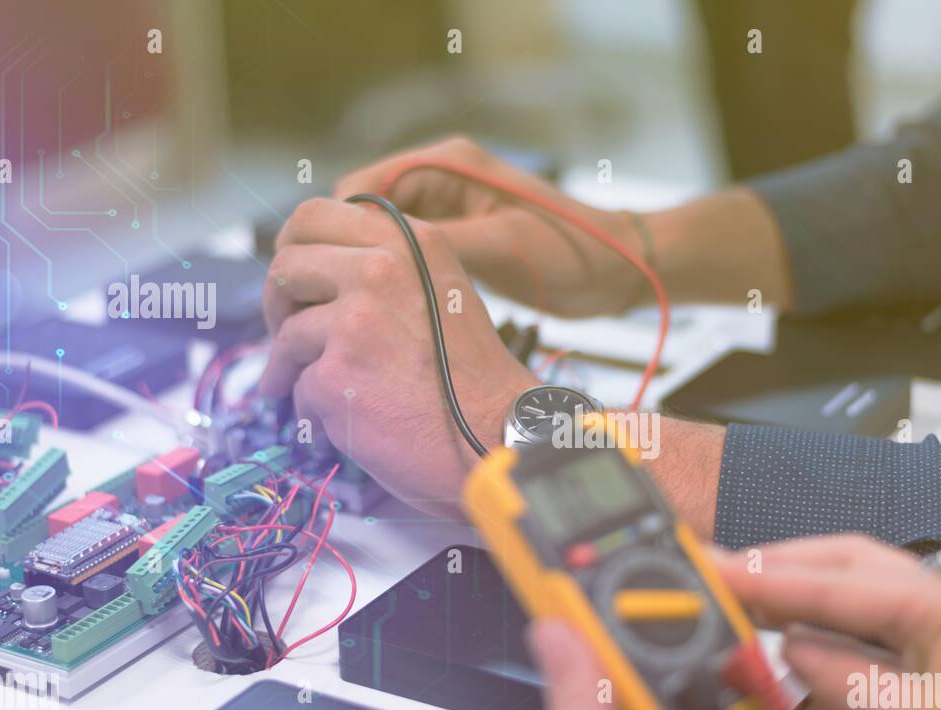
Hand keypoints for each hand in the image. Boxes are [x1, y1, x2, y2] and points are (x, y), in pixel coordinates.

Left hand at [258, 200, 536, 517]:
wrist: (498, 436)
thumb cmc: (471, 378)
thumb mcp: (443, 292)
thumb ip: (387, 269)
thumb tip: (316, 271)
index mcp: (409, 242)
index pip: (314, 215)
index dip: (293, 248)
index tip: (294, 280)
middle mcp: (381, 268)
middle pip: (288, 264)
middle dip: (278, 304)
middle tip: (287, 334)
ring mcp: (356, 320)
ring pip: (287, 332)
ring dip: (290, 366)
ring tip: (310, 391)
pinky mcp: (336, 372)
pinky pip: (297, 385)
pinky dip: (311, 409)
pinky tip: (339, 422)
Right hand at [333, 136, 647, 316]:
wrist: (616, 269)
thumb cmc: (572, 250)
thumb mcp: (500, 246)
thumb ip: (435, 245)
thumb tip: (372, 261)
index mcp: (444, 163)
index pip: (359, 186)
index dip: (336, 232)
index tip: (324, 279)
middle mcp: (437, 180)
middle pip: (360, 214)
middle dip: (343, 256)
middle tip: (330, 305)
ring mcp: (445, 211)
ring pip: (378, 241)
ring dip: (366, 274)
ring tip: (352, 315)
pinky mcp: (454, 241)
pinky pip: (405, 258)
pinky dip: (391, 283)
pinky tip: (385, 315)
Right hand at [709, 536, 940, 709]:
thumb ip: (849, 683)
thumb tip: (793, 649)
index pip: (841, 583)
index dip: (771, 578)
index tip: (715, 568)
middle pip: (850, 562)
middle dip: (784, 564)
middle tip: (720, 567)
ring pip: (862, 584)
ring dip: (803, 586)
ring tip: (744, 587)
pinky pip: (875, 617)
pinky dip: (828, 617)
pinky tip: (794, 623)